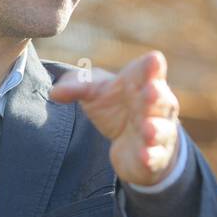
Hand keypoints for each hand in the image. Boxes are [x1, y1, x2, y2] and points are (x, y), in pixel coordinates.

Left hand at [49, 50, 180, 187]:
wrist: (132, 142)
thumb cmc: (115, 107)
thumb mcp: (95, 92)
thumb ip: (77, 87)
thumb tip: (54, 93)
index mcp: (141, 82)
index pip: (149, 70)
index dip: (152, 66)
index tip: (154, 59)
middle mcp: (156, 105)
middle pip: (160, 99)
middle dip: (156, 96)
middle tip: (151, 92)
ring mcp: (159, 131)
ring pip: (162, 129)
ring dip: (156, 130)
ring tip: (147, 129)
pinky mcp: (155, 156)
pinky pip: (156, 156)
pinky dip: (151, 157)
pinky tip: (145, 156)